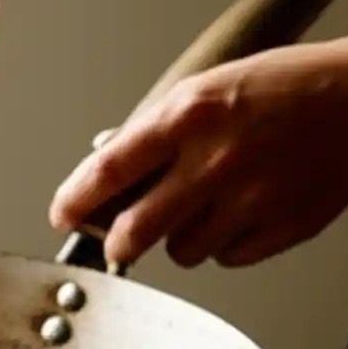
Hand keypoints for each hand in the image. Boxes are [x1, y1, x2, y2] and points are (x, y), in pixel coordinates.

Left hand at [49, 36, 347, 267]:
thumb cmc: (284, 89)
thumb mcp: (205, 89)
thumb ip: (155, 133)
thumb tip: (105, 170)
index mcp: (188, 117)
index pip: (108, 171)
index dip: (75, 201)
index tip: (63, 215)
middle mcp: (215, 161)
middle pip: (134, 233)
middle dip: (117, 243)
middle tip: (118, 240)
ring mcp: (251, 200)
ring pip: (180, 253)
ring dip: (178, 240)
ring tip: (203, 209)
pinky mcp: (283, 228)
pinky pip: (226, 259)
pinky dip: (223, 246)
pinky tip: (239, 215)